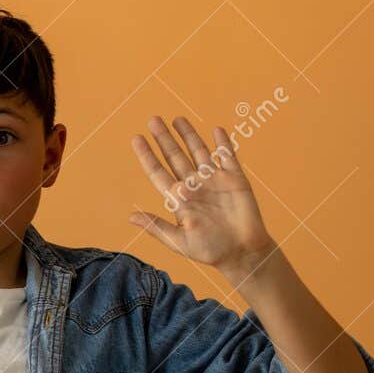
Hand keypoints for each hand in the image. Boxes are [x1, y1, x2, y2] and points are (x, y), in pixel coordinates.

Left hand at [129, 116, 275, 274]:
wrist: (242, 253)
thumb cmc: (210, 250)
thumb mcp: (179, 241)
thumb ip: (156, 227)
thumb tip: (130, 217)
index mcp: (178, 199)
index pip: (158, 172)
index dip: (147, 156)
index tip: (136, 138)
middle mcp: (193, 186)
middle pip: (175, 157)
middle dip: (164, 139)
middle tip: (153, 120)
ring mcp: (214, 180)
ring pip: (198, 152)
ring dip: (189, 135)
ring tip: (177, 119)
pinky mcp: (235, 179)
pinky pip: (228, 157)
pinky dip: (222, 143)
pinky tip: (216, 130)